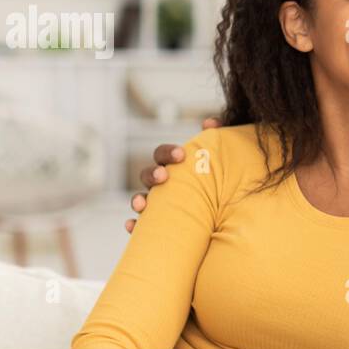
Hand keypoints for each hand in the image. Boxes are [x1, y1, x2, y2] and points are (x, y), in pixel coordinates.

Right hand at [125, 117, 221, 232]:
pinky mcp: (153, 223)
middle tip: (164, 176)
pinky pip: (139, 225)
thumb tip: (211, 122)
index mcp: (170, 166)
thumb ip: (213, 138)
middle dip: (153, 174)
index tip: (181, 154)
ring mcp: (153, 202)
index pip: (162, 154)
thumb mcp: (214, 160)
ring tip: (142, 204)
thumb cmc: (211, 179)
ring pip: (139, 199)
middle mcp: (158, 183)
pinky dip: (134, 225)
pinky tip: (132, 226)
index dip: (168, 152)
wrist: (216, 211)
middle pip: (147, 175)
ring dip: (138, 199)